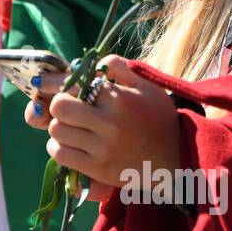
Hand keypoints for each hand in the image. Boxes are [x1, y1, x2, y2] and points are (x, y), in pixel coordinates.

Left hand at [24, 55, 180, 186]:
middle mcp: (109, 124)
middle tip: (68, 108)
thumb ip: (120, 67)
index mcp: (119, 100)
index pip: (76, 84)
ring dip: (58, 126)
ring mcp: (102, 149)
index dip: (63, 84)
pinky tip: (71, 143)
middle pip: (59, 107)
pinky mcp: (97, 170)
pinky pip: (60, 154)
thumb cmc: (158, 118)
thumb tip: (95, 61)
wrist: (176, 158)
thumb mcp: (146, 86)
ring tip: (70, 126)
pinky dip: (59, 147)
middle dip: (59, 104)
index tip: (55, 86)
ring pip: (56, 131)